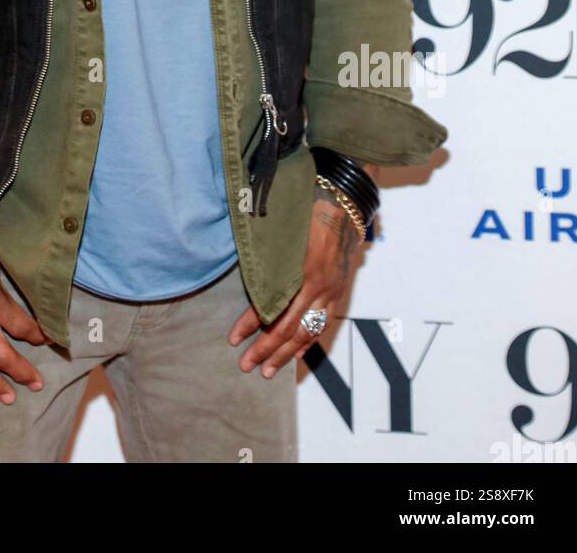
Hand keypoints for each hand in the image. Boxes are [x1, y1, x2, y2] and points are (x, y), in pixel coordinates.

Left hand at [227, 187, 364, 376]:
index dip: (250, 323)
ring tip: (268, 370)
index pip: (270, 305)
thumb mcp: (282, 228)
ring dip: (286, 353)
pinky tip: (296, 354)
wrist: (343, 205)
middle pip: (288, 326)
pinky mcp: (337, 292)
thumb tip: (238, 264)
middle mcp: (316, 285)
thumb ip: (264, 251)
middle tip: (245, 364)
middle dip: (265, 348)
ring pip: (307, 331)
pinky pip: (323, 323)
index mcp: (299, 268)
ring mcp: (329, 291)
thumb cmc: (307, 210)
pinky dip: (308, 341)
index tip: (233, 338)